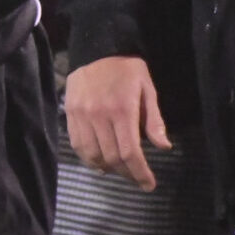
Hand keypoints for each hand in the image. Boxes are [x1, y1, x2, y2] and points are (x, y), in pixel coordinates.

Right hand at [64, 55, 170, 191]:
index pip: (130, 152)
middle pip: (112, 157)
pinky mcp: (70, 115)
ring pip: (93, 155)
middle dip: (127, 173)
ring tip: (120, 170)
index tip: (148, 184)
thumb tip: (164, 147)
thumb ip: (154, 119)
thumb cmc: (127, 70)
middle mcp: (100, 116)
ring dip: (108, 168)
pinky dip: (89, 159)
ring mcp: (82, 116)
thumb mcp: (147, 88)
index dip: (140, 172)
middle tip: (137, 177)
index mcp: (122, 110)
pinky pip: (78, 145)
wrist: (96, 50)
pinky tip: (100, 161)